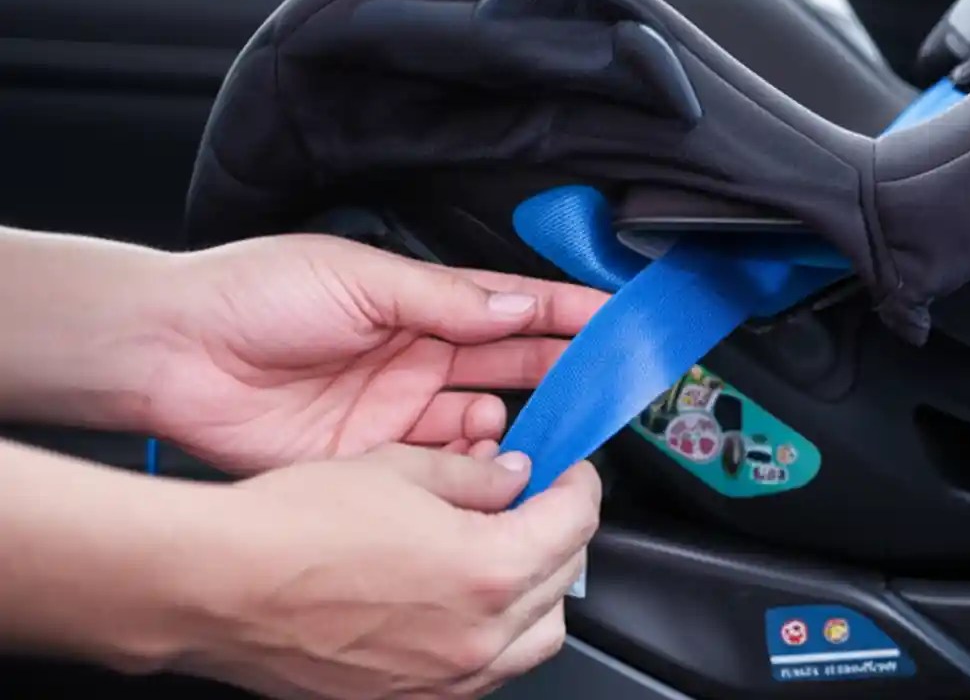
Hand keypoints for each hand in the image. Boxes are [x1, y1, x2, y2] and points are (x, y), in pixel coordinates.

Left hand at [144, 234, 607, 474]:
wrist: (174, 353)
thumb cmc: (253, 295)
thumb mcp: (360, 279)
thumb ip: (445, 299)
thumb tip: (518, 307)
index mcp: (417, 300)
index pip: (509, 303)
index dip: (564, 309)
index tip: (614, 315)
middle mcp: (417, 353)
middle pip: (511, 360)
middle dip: (563, 367)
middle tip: (608, 380)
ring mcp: (398, 406)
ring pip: (485, 418)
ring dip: (520, 422)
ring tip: (541, 426)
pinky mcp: (375, 455)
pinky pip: (442, 463)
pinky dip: (473, 463)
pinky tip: (486, 457)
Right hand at [178, 445, 601, 699]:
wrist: (215, 585)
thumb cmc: (291, 524)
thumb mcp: (398, 468)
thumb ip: (474, 476)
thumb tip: (513, 477)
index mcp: (486, 569)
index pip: (575, 523)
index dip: (581, 486)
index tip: (572, 472)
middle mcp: (477, 636)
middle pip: (565, 580)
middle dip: (561, 532)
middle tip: (536, 501)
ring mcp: (445, 678)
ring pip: (536, 637)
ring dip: (537, 590)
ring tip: (504, 552)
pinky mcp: (411, 699)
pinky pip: (486, 670)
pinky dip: (495, 633)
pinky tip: (462, 599)